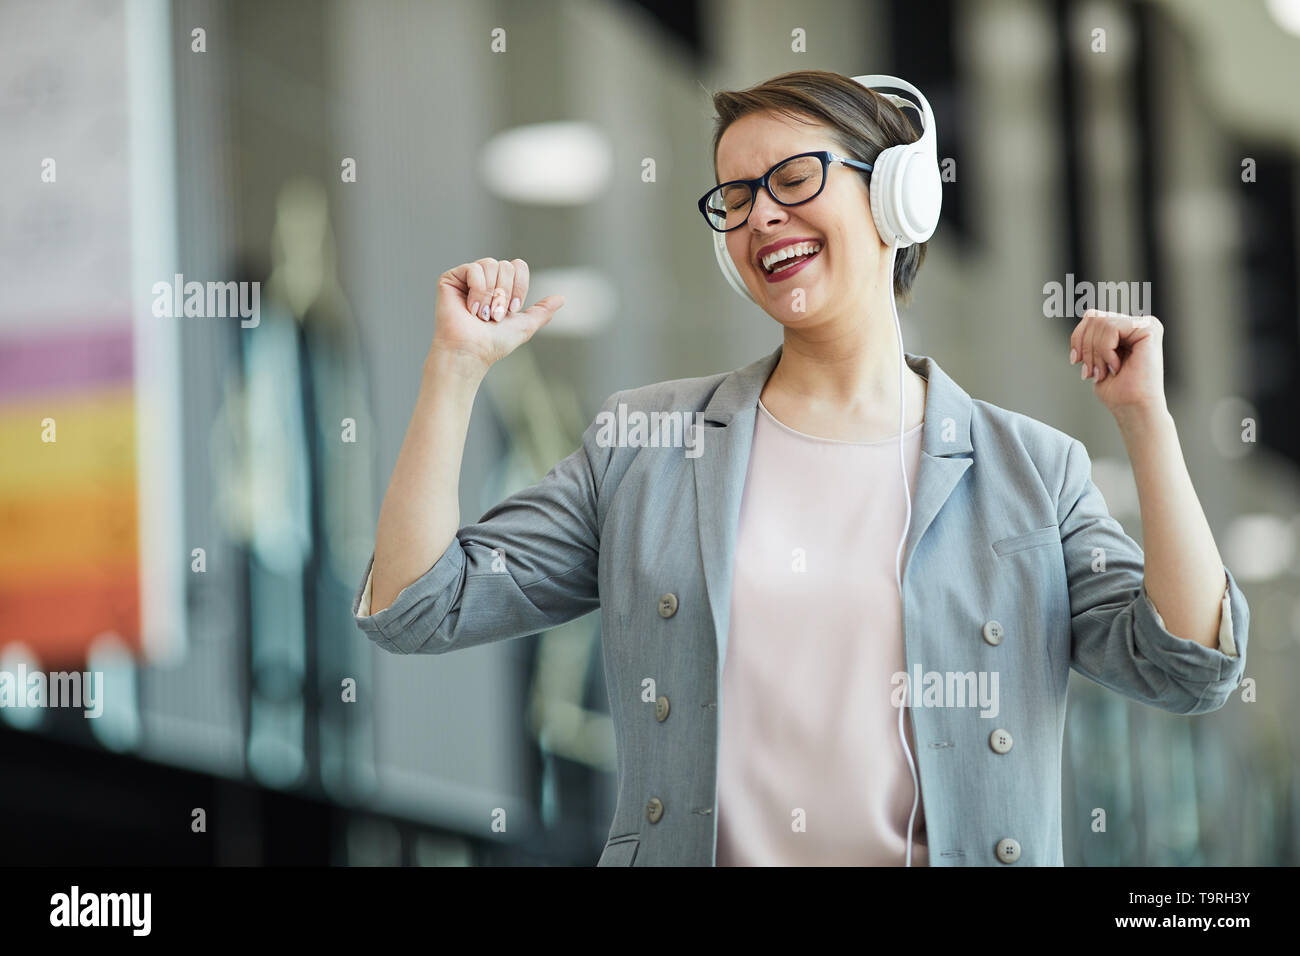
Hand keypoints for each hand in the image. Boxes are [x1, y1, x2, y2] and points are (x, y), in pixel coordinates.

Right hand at [430, 257, 564, 371]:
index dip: (519, 287)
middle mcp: (485, 279)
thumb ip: (542, 312)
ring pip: (490, 264)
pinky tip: (471, 309)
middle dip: (505, 294)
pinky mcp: (450, 279)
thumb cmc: (494, 343)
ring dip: (491, 295)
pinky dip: (477, 290)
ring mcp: (467, 278)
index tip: (512, 310)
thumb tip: (561, 298)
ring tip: (483, 315)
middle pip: (506, 265)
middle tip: (495, 316)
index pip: (518, 266)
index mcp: (500, 286)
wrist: (472, 351)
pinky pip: (473, 269)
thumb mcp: (525, 326)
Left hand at [1068, 309, 1167, 417]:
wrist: (1133, 408)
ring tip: (1103, 371)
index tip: (1076, 361)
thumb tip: (1087, 314)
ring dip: (1095, 353)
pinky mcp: (1149, 328)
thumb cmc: (1117, 390)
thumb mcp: (1096, 357)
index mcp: (1124, 329)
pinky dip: (1106, 351)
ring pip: (1101, 322)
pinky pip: (1112, 328)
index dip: (1077, 339)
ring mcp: (1144, 324)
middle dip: (1085, 347)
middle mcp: (1136, 323)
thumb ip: (1094, 335)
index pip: (1091, 317)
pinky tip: (1116, 366)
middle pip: (1093, 317)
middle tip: (1091, 371)